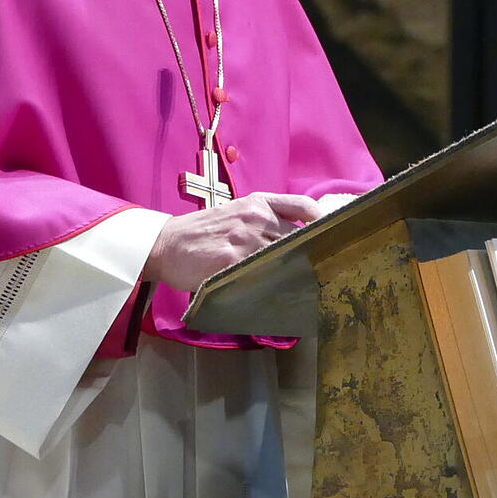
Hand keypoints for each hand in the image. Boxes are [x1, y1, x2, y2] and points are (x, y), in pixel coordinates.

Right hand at [143, 193, 321, 292]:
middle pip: (300, 238)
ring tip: (301, 287)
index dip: (322, 224)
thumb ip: (265, 220)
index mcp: (258, 203)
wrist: (166, 244)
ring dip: (295, 273)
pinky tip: (278, 294)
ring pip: (286, 258)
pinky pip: (264, 275)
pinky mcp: (232, 261)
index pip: (304, 208)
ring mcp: (245, 239)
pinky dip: (274, 285)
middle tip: (319, 272)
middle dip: (310, 255)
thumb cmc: (203, 231)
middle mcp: (256, 217)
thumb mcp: (236, 213)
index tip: (330, 240)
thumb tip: (300, 240)